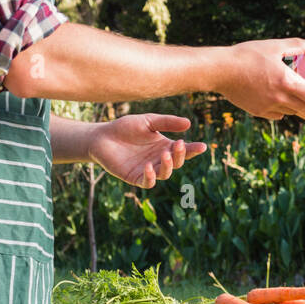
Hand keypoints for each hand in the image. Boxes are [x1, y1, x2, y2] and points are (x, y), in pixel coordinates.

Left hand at [86, 114, 206, 187]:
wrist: (102, 136)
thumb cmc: (125, 127)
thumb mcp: (148, 121)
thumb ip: (167, 122)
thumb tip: (188, 124)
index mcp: (165, 146)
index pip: (183, 150)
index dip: (193, 150)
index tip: (202, 146)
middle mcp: (159, 160)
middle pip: (176, 162)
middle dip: (180, 155)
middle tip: (177, 144)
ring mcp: (148, 170)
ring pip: (165, 174)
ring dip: (167, 166)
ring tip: (164, 154)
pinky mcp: (135, 177)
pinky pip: (147, 182)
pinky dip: (150, 177)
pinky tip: (149, 167)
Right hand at [216, 38, 304, 119]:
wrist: (220, 71)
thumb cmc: (246, 55)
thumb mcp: (274, 46)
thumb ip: (297, 46)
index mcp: (287, 82)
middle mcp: (280, 98)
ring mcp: (268, 107)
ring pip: (292, 112)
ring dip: (300, 106)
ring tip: (303, 97)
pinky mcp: (257, 111)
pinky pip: (277, 114)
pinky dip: (283, 109)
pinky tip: (282, 99)